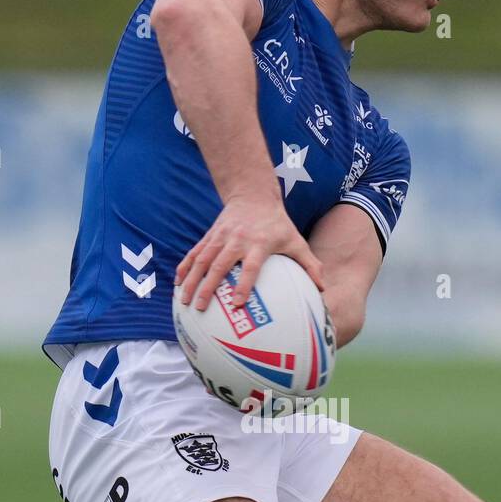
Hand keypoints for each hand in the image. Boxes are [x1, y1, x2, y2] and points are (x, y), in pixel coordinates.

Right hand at [176, 194, 324, 309]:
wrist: (253, 194)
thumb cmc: (278, 224)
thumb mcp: (296, 240)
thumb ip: (310, 265)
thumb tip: (323, 290)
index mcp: (258, 244)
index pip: (250, 267)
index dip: (244, 284)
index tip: (238, 303)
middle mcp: (237, 240)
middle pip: (219, 265)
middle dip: (208, 286)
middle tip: (200, 307)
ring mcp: (220, 237)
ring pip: (202, 259)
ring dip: (191, 279)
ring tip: (183, 300)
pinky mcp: (210, 235)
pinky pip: (195, 252)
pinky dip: (185, 266)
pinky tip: (177, 282)